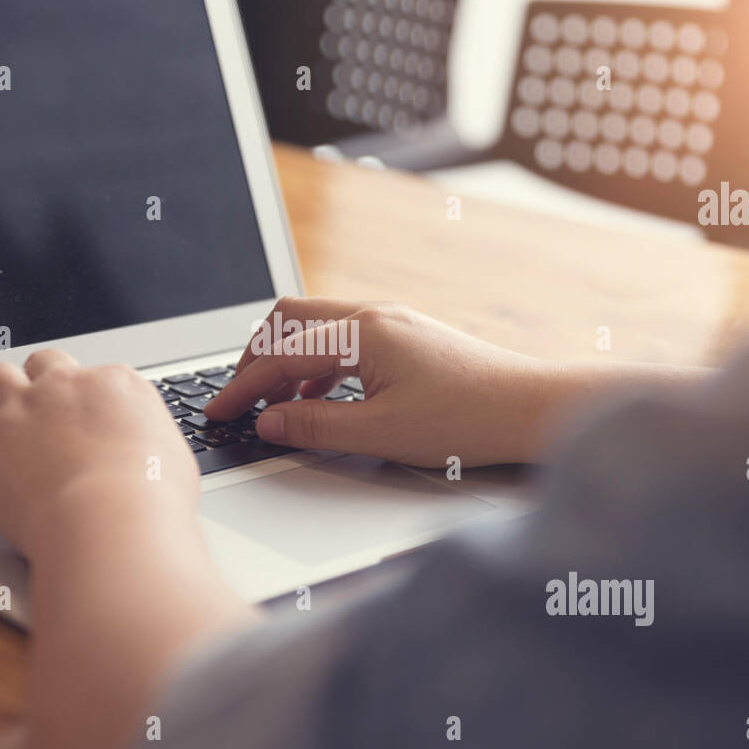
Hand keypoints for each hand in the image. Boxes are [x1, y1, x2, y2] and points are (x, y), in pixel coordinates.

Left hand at [0, 350, 253, 748]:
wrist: (113, 524)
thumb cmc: (153, 502)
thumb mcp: (172, 459)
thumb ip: (149, 441)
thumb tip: (144, 451)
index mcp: (118, 384)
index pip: (96, 375)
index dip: (88, 402)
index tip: (87, 425)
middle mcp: (68, 385)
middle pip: (44, 363)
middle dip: (41, 386)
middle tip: (44, 420)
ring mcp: (22, 408)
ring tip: (4, 432)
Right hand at [204, 297, 707, 467]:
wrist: (530, 409)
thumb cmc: (466, 420)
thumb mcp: (380, 433)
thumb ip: (314, 426)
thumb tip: (266, 422)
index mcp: (362, 332)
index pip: (280, 352)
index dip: (241, 385)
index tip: (218, 412)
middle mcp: (374, 315)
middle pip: (289, 320)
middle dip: (255, 358)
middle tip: (237, 400)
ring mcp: (392, 322)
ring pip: (316, 327)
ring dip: (286, 362)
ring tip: (272, 407)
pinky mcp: (405, 337)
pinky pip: (342, 339)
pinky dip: (316, 366)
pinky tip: (317, 402)